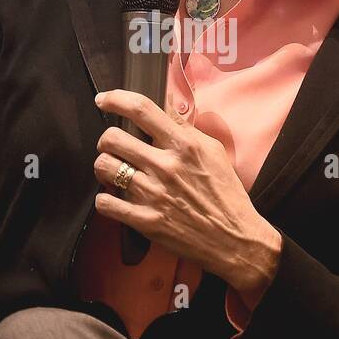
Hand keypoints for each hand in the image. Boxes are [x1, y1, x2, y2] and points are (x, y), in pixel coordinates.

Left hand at [91, 89, 282, 296]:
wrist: (234, 239)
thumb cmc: (226, 194)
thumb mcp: (213, 152)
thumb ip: (186, 129)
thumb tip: (165, 105)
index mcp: (184, 145)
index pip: (141, 110)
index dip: (115, 99)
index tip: (104, 100)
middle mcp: (166, 166)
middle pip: (113, 138)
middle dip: (107, 139)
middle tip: (113, 146)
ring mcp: (153, 194)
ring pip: (104, 167)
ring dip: (104, 166)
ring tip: (113, 171)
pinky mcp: (146, 221)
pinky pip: (105, 203)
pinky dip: (105, 199)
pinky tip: (115, 198)